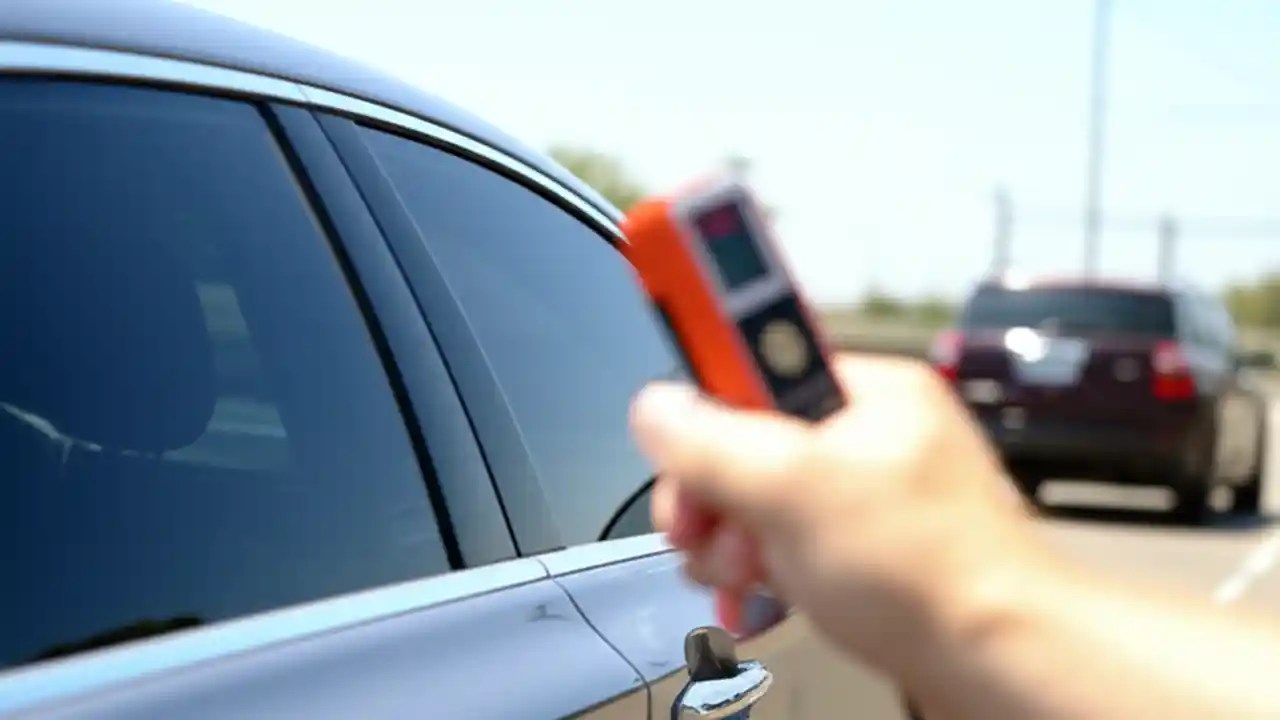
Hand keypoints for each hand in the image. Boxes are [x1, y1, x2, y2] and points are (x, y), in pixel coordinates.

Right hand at [630, 353, 1048, 678]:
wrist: (1000, 663)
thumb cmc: (918, 569)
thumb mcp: (791, 488)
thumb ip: (710, 441)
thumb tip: (655, 407)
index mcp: (867, 392)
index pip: (758, 366)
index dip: (705, 406)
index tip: (674, 444)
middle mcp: (870, 435)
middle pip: (749, 442)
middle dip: (712, 497)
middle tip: (698, 535)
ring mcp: (870, 497)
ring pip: (763, 500)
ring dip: (732, 544)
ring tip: (741, 580)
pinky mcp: (868, 551)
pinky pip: (791, 542)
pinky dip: (764, 571)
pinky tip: (758, 601)